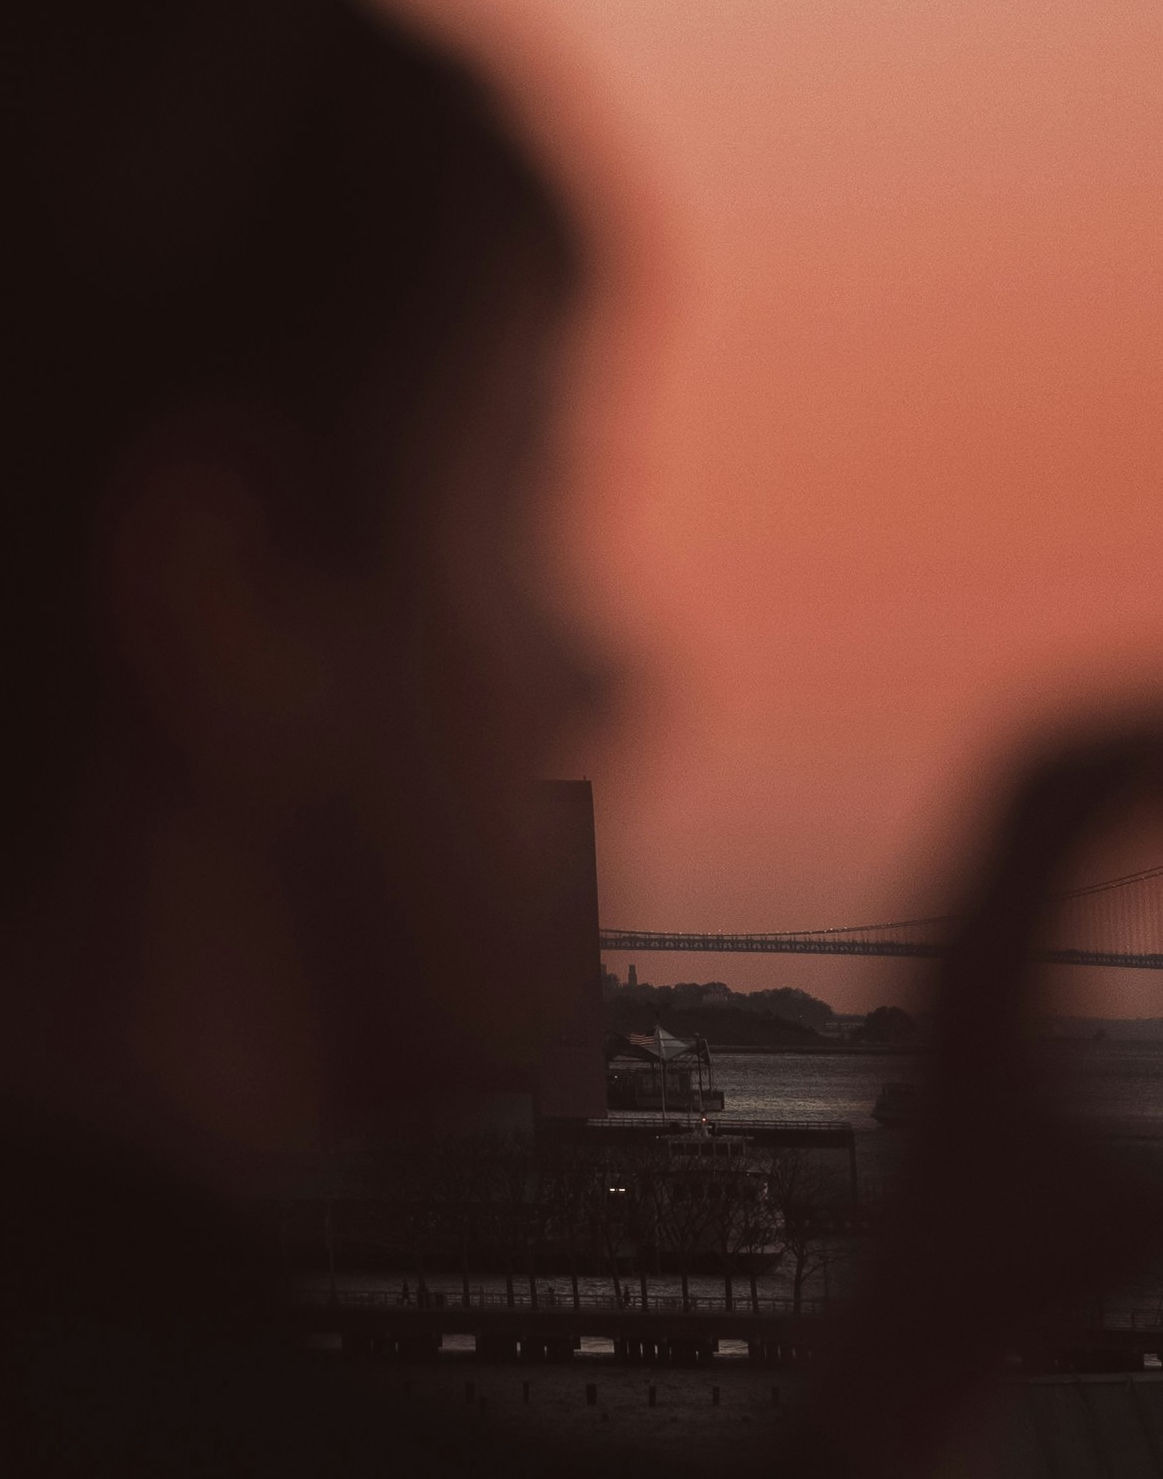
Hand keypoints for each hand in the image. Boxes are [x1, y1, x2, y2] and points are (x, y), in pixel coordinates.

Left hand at [818, 715, 1162, 1478]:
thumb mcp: (1133, 1221)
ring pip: (1029, 799)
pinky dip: (1109, 812)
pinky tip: (1161, 819)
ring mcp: (954, 947)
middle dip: (1134, 730)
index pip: (1051, 793)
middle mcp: (949, 933)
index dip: (1141, 743)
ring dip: (1118, 761)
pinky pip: (1038, 850)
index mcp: (978, 960)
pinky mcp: (975, 977)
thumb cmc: (1007, 1277)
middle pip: (1035, 768)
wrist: (912, 1319)